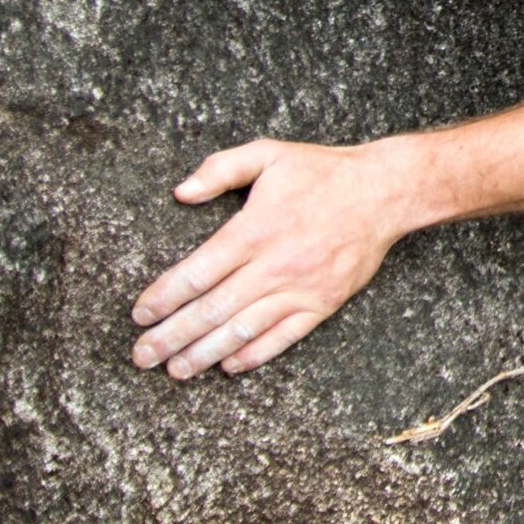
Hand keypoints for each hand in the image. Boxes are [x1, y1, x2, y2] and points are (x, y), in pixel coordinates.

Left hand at [129, 137, 415, 379]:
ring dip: (204, 353)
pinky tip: (229, 365)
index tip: (139, 315)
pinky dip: (254, 354)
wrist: (385, 192)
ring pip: (242, 330)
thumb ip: (221, 168)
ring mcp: (300, 288)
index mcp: (254, 229)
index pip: (196, 273)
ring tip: (176, 370)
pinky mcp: (323, 303)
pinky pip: (283, 337)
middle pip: (211, 309)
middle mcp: (274, 264)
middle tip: (142, 356)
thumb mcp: (269, 153)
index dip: (163, 297)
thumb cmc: (323, 172)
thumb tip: (181, 192)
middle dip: (171, 337)